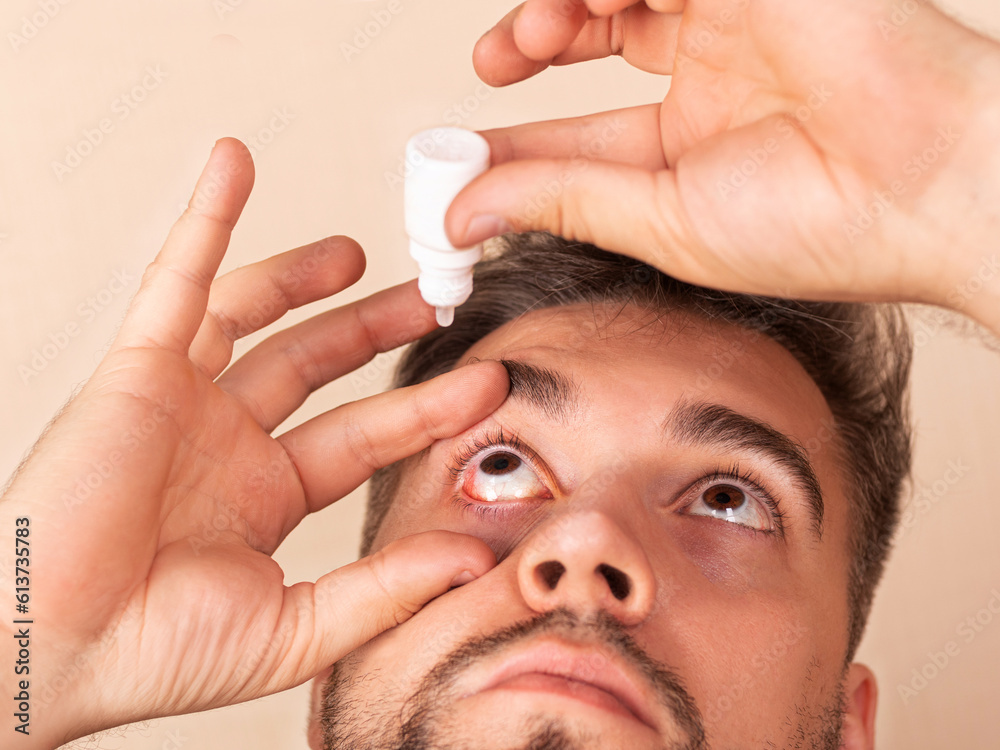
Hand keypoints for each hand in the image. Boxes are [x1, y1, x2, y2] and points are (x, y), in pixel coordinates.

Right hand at [0, 139, 506, 746]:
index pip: (363, 436)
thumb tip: (474, 559)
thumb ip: (385, 588)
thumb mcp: (295, 627)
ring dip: (303, 275)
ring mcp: (182, 399)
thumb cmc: (156, 654)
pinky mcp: (136, 370)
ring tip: (362, 253)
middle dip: (377, 330)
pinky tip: (236, 163)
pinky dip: (206, 218)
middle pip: (316, 365)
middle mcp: (226, 440)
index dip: (427, 408)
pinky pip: (177, 280)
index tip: (488, 380)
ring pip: (252, 314)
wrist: (54, 653)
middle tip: (439, 297)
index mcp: (264, 495)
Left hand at [450, 0, 999, 332]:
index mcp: (687, 151)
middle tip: (491, 70)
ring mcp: (729, 21)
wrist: (925, 186)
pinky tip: (583, 5)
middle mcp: (705, 80)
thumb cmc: (821, 226)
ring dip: (558, 4)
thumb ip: (563, 201)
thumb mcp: (663, 222)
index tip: (452, 159)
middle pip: (587, 38)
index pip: (574, 139)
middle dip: (527, 45)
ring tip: (533, 39)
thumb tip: (464, 217)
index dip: (508, 144)